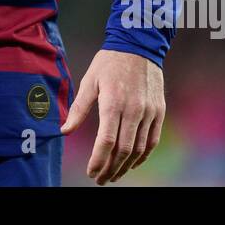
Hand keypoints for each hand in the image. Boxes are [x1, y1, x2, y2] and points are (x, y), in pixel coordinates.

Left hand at [60, 48, 165, 183]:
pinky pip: (152, 140)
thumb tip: (64, 130)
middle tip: (100, 179)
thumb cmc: (109, 63)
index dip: (98, 160)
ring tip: (114, 175)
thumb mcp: (90, 81)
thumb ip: (79, 108)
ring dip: (125, 166)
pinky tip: (132, 163)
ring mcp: (149, 112)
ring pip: (139, 149)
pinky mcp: (159, 111)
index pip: (106, 141)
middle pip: (123, 150)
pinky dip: (143, 156)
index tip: (91, 172)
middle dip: (110, 168)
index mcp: (113, 102)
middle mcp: (133, 110)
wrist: (139, 45)